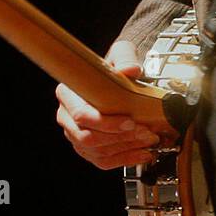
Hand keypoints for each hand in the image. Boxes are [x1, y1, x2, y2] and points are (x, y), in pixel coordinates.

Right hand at [56, 40, 160, 168]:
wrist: (119, 80)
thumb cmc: (114, 67)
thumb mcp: (121, 55)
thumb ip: (125, 59)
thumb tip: (130, 69)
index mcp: (68, 93)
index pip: (80, 115)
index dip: (104, 122)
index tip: (129, 121)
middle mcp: (67, 115)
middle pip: (87, 137)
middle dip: (120, 138)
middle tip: (145, 132)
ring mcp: (75, 134)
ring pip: (96, 151)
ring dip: (126, 148)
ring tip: (148, 140)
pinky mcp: (87, 148)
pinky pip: (102, 161)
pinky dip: (125, 159)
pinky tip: (142, 153)